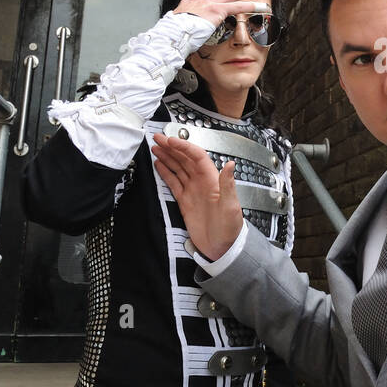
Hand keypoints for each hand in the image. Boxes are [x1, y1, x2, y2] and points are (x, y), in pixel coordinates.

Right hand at [151, 134, 242, 258]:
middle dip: (171, 147)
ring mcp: (192, 191)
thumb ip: (228, 185)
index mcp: (212, 180)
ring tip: (155, 146)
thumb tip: (230, 165)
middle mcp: (202, 183)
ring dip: (167, 156)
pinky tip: (158, 164)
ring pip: (178, 168)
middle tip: (157, 137)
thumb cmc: (230, 229)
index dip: (183, 146)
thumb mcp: (231, 207)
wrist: (222, 249)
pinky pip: (174, 182)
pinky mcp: (185, 201)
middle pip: (185, 159)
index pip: (196, 156)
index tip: (170, 140)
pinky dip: (166, 172)